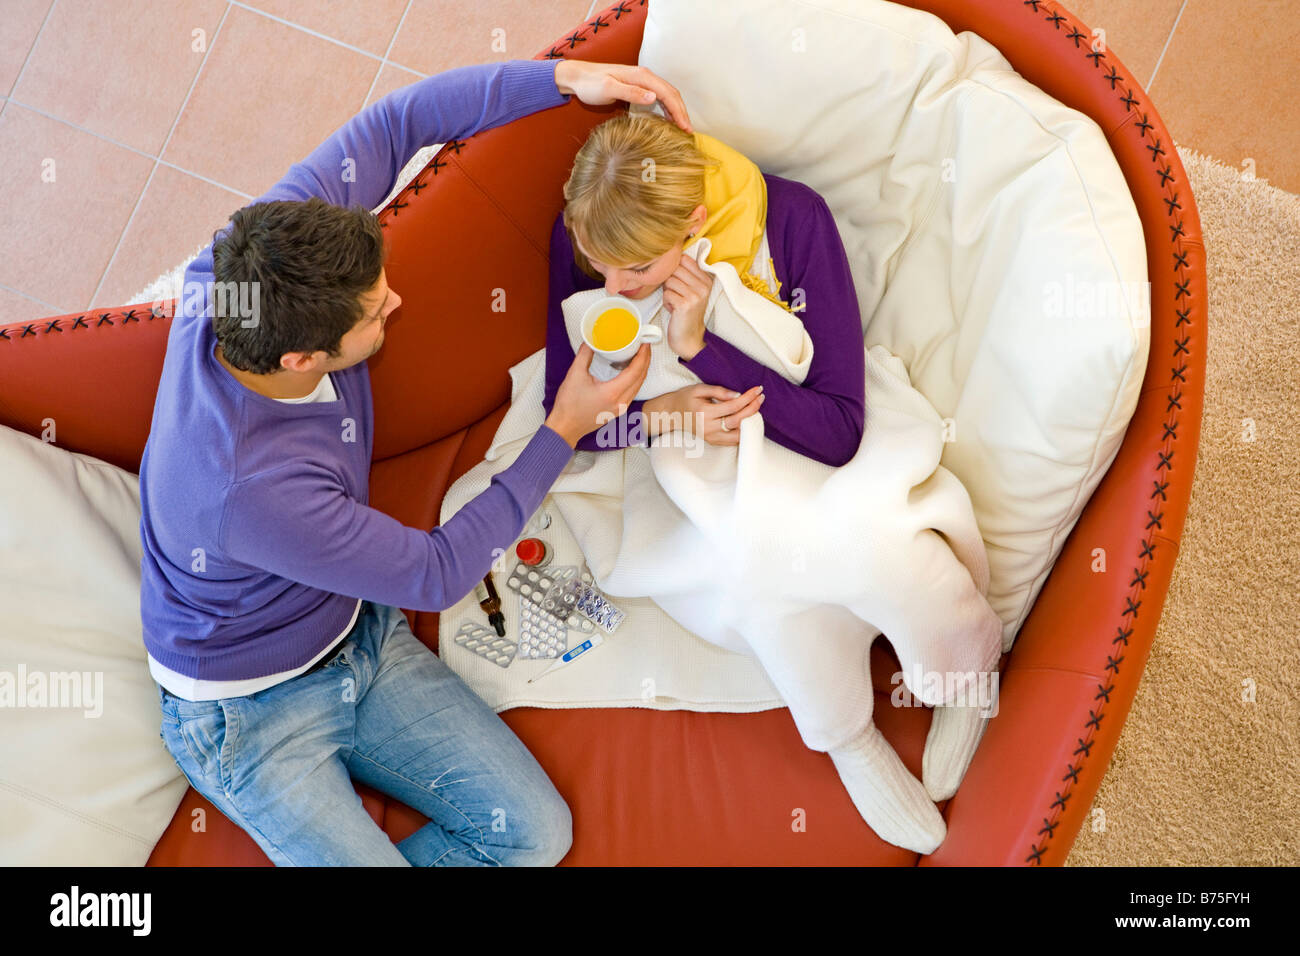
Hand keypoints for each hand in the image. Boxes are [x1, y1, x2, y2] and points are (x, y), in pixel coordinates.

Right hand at [545, 342, 651, 447]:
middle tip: (644, 345)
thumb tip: (591, 341)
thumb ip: (585, 355)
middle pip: (641, 378)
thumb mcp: (575, 375)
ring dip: (641, 370)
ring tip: (639, 355)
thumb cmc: (568, 405)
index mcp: (612, 393)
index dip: (643, 355)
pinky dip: (635, 380)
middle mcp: (621, 402)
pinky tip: (630, 371)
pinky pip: (632, 392)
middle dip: (645, 360)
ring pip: (638, 386)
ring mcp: (621, 408)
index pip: (636, 371)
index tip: (644, 343)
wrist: (565, 427)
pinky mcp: (618, 411)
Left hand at [553, 61, 691, 131]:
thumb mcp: (609, 88)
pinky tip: (668, 119)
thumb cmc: (590, 84)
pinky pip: (658, 97)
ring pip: (666, 95)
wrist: (578, 77)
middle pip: (671, 93)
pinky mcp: (637, 87)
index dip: (679, 111)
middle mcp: (645, 76)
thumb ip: (631, 92)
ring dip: (676, 110)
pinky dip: (667, 108)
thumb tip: (654, 97)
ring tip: (682, 127)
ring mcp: (641, 81)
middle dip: (682, 112)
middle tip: (689, 131)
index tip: (686, 128)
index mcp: (641, 76)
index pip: (668, 94)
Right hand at [658, 383, 764, 446]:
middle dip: (753, 408)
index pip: (733, 406)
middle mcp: (709, 428)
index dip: (748, 398)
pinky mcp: (713, 441)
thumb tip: (738, 395)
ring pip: (738, 434)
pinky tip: (748, 420)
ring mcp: (711, 437)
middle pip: (738, 421)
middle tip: (761, 397)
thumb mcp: (699, 389)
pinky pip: (733, 440)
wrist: (672, 414)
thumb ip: (719, 391)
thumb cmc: (686, 398)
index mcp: (705, 413)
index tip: (757, 390)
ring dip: (750, 422)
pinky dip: (743, 432)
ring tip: (756, 408)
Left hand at [663, 255, 712, 358]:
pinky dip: (666, 302)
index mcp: (706, 280)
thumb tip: (669, 256)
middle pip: (675, 269)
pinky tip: (673, 309)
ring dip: (668, 292)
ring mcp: (695, 296)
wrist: (689, 337)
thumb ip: (685, 273)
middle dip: (669, 281)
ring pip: (669, 281)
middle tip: (676, 294)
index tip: (677, 280)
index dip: (675, 268)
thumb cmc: (686, 312)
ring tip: (675, 302)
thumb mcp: (691, 290)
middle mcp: (703, 287)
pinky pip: (666, 294)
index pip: (685, 259)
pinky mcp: (685, 305)